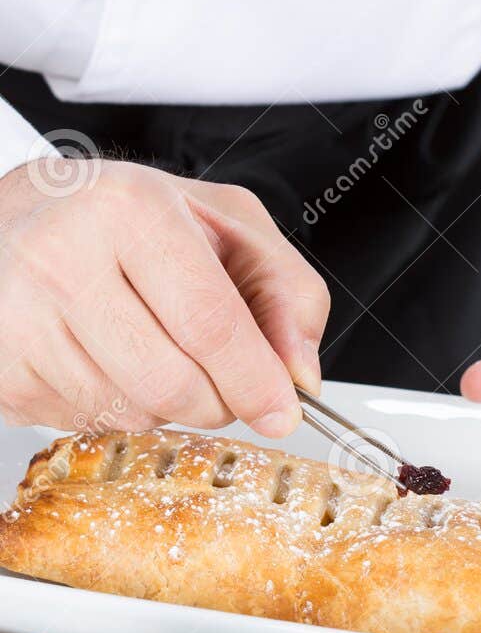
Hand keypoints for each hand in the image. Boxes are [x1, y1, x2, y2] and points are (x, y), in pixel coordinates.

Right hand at [0, 158, 330, 434]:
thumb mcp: (222, 222)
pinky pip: (88, 423)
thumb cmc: (120, 217)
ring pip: (133, 413)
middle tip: (223, 380)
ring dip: (168, 406)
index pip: (210, 323)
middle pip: (173, 383)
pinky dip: (118, 409)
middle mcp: (63, 257)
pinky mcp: (1, 368)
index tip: (282, 411)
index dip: (256, 380)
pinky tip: (106, 358)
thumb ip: (283, 288)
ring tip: (153, 348)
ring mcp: (20, 317)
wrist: (13, 216)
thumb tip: (300, 373)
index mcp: (129, 208)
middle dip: (218, 402)